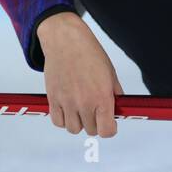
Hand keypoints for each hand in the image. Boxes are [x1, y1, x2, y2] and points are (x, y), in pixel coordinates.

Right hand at [37, 11, 123, 137]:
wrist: (66, 40)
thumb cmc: (89, 53)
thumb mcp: (110, 73)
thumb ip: (115, 94)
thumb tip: (119, 108)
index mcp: (101, 97)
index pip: (106, 131)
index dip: (110, 129)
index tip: (111, 123)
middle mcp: (84, 103)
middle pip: (91, 130)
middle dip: (96, 123)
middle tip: (96, 111)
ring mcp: (66, 102)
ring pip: (74, 129)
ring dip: (80, 122)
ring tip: (82, 109)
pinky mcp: (53, 99)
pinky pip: (58, 122)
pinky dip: (64, 119)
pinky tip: (69, 109)